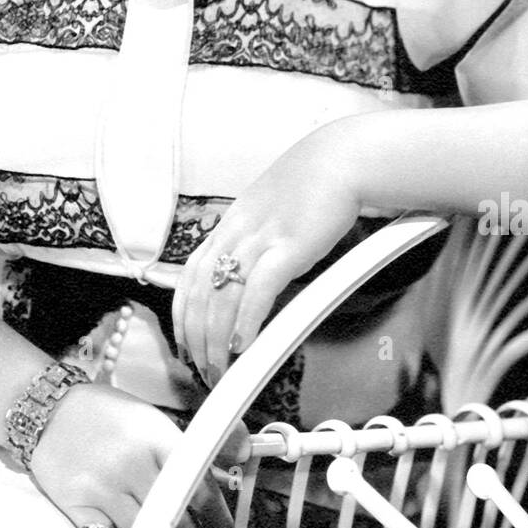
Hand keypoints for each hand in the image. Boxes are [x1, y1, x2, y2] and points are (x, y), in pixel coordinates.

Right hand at [30, 380, 237, 527]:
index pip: (198, 486)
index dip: (217, 517)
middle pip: (174, 518)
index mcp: (156, 436)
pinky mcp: (78, 506)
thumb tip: (240, 452)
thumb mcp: (152, 417)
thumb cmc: (105, 413)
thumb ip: (189, 443)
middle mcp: (132, 462)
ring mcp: (104, 487)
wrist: (49, 409)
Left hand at [172, 121, 362, 387]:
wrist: (343, 158)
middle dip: (197, 338)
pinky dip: (246, 320)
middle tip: (203, 369)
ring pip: (222, 296)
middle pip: (201, 292)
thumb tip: (252, 276)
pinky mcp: (289, 245)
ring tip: (222, 369)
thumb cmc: (314, 185)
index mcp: (231, 223)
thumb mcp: (271, 210)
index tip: (185, 342)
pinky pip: (258, 289)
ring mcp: (261, 238)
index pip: (191, 275)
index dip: (183, 314)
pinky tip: (244, 344)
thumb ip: (256, 240)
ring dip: (216, 340)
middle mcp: (238, 230)